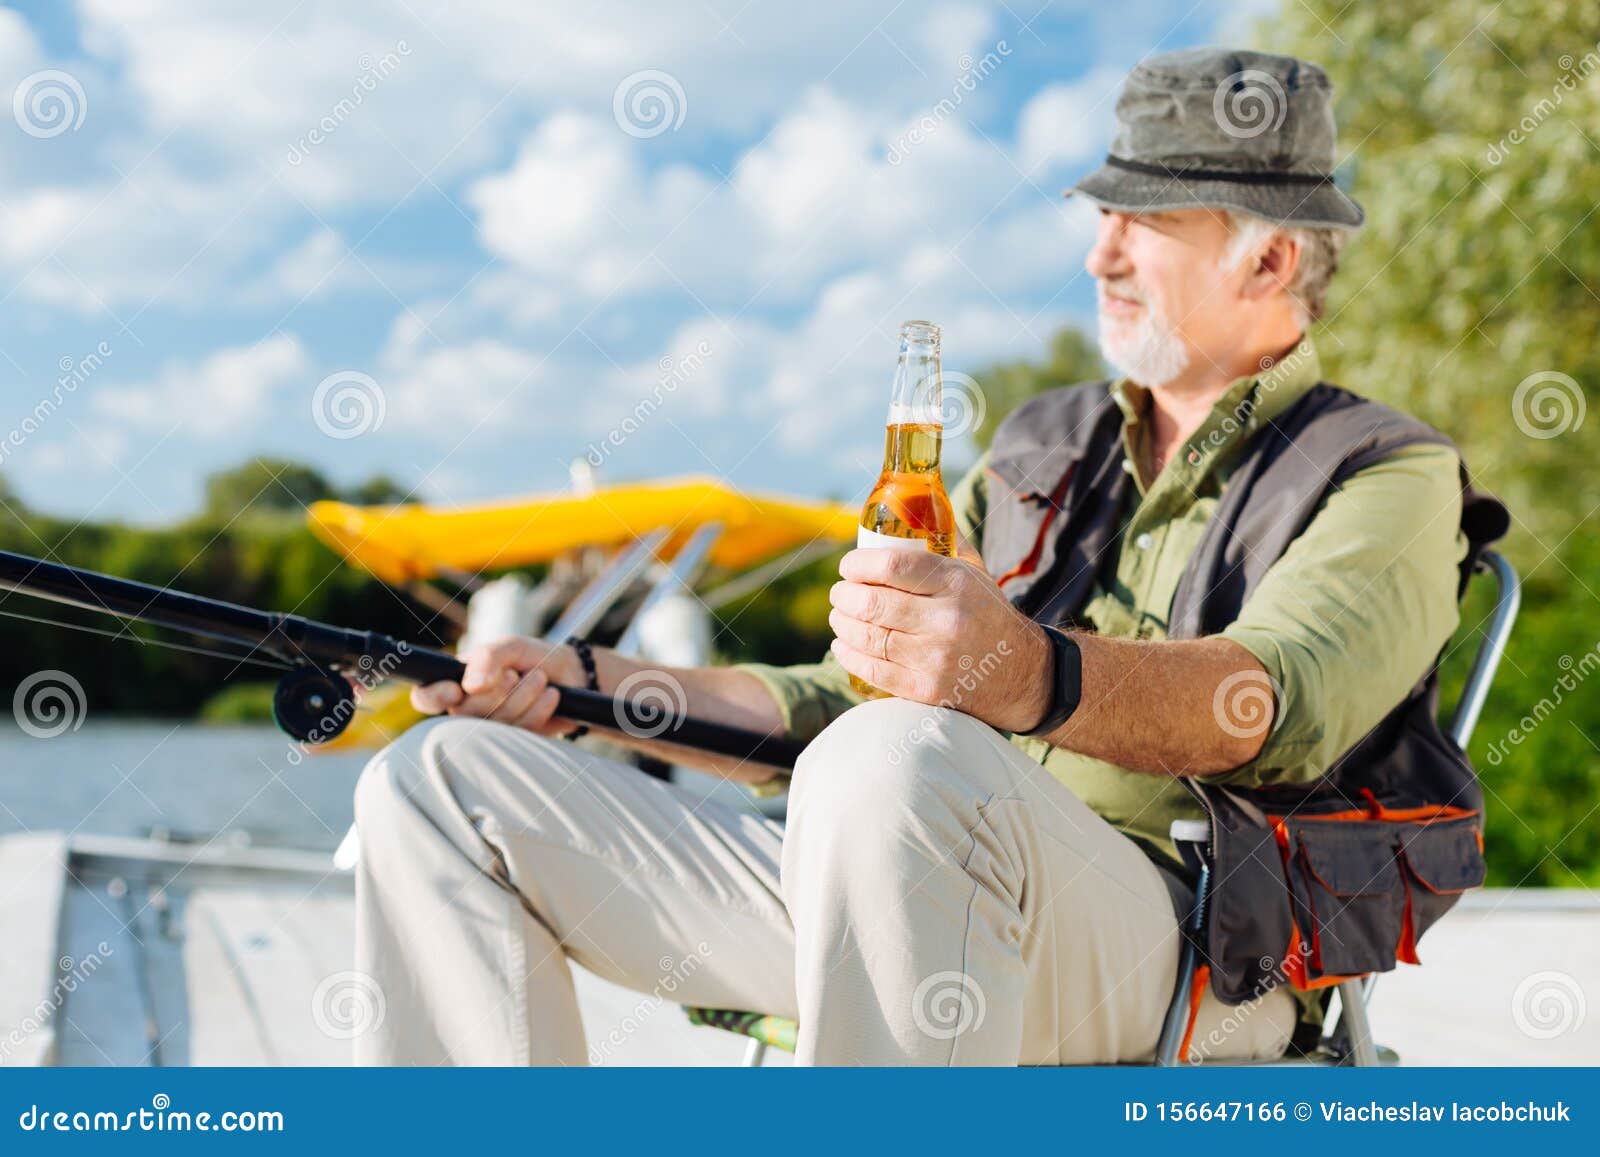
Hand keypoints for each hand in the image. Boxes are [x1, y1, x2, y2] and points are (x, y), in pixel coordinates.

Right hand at [411, 636, 584, 734]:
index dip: (433, 696)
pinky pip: (519, 734)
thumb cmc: (532, 657)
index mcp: (456, 682)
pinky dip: (538, 711)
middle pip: (465, 712)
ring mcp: (490, 728)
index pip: (426, 696)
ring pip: (495, 724)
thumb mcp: (511, 646)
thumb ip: (488, 658)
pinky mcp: (513, 742)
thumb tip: (470, 686)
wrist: (570, 674)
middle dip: (498, 691)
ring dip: (523, 697)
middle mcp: (467, 709)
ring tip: (540, 679)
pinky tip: (550, 696)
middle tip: (518, 673)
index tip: (456, 690)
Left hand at [828, 548, 1051, 732]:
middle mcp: (946, 620)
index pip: (892, 565)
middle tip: (840, 594)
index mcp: (956, 582)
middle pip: (872, 603)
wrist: (1020, 672)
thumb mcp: (975, 571)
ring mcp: (936, 658)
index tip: (848, 566)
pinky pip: (873, 670)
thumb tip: (910, 506)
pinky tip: (843, 645)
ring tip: (839, 617)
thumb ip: (945, 539)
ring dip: (842, 625)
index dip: (858, 564)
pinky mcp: (926, 689)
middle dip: (844, 596)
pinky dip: (849, 655)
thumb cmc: (987, 613)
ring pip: (867, 637)